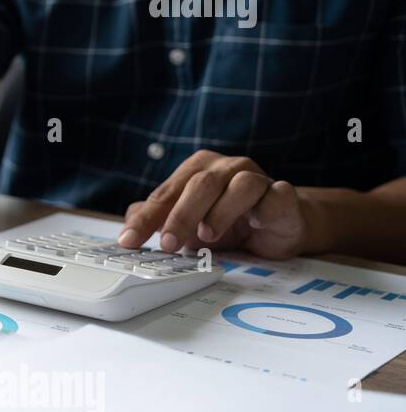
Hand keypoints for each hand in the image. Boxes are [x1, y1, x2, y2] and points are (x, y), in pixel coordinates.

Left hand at [118, 150, 308, 258]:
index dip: (146, 219)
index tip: (129, 241)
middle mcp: (226, 168)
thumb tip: (128, 224)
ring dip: (221, 211)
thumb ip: (157, 219)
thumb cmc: (226, 220)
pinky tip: (255, 223)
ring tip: (207, 235)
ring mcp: (257, 177)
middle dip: (180, 215)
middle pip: (200, 184)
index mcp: (197, 170)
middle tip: (167, 243)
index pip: (166, 193)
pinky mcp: (283, 193)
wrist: (275, 224)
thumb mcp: (187, 223)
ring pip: (240, 185)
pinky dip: (265, 209)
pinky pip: (277, 195)